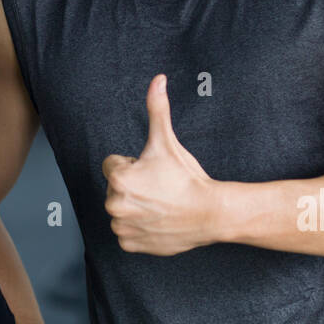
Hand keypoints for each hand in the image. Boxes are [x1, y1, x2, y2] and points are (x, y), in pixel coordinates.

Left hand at [103, 75, 217, 255]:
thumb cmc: (187, 178)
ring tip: (160, 204)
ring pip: (120, 209)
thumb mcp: (167, 141)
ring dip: (135, 206)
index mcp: (118, 178)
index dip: (134, 165)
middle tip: (159, 188)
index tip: (153, 172)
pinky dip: (139, 227)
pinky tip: (158, 220)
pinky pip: (126, 231)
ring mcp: (121, 226)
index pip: (113, 165)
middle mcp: (114, 204)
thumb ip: (157, 109)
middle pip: (115, 187)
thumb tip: (157, 79)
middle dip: (133, 186)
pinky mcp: (129, 243)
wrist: (210, 213)